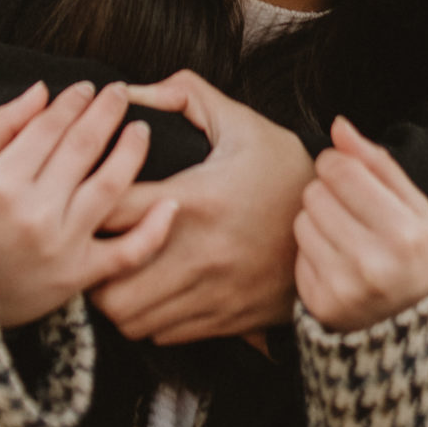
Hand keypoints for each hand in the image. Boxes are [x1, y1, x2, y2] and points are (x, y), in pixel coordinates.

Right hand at [0, 81, 176, 329]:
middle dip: (106, 112)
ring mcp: (60, 244)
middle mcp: (32, 211)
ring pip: (111, 186)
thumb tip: (42, 91)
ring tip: (141, 130)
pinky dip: (154, 228)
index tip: (87, 87)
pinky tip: (171, 203)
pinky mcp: (78, 276)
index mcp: (0, 181)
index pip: (48, 126)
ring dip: (132, 151)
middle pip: (83, 147)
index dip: (73, 101)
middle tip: (119, 93)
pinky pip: (126, 251)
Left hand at [89, 70, 314, 345]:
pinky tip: (145, 288)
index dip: (84, 199)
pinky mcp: (223, 321)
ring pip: (128, 317)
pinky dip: (142, 316)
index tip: (83, 189)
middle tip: (85, 238)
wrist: (344, 231)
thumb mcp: (243, 123)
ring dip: (110, 294)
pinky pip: (160, 335)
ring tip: (110, 267)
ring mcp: (210, 293)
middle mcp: (198, 253)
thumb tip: (131, 91)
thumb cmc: (287, 171)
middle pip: (106, 278)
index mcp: (196, 199)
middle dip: (86, 259)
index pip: (110, 207)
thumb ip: (185, 95)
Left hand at [294, 115, 427, 332]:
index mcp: (406, 233)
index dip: (338, 164)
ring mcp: (344, 289)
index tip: (348, 174)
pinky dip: (313, 254)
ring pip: (302, 221)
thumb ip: (377, 162)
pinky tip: (339, 266)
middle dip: (329, 194)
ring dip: (318, 222)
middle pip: (315, 193)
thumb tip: (338, 125)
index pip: (341, 170)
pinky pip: (298, 255)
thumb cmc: (419, 258)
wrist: (422, 332)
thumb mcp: (417, 208)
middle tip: (352, 213)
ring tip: (347, 239)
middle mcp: (374, 264)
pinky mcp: (320, 306)